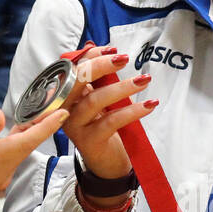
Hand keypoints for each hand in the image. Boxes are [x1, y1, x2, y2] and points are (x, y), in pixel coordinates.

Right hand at [0, 106, 70, 196]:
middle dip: (42, 125)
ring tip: (41, 113)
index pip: (28, 140)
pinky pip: (13, 157)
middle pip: (27, 144)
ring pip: (21, 151)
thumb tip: (1, 115)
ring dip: (30, 133)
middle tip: (55, 104)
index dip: (47, 126)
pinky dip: (19, 142)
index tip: (63, 112)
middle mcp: (1, 171)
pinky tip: (18, 130)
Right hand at [60, 43, 157, 183]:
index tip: (112, 49)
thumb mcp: (100, 100)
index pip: (73, 68)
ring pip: (95, 100)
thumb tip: (109, 53)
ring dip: (122, 88)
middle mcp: (64, 108)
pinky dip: (131, 111)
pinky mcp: (89, 141)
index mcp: (65, 94)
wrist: (105, 162)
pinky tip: (148, 105)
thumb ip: (100, 80)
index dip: (91, 56)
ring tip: (144, 81)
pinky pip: (111, 121)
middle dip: (100, 65)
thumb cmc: (102, 126)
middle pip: (77, 80)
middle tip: (123, 59)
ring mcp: (74, 125)